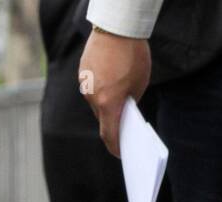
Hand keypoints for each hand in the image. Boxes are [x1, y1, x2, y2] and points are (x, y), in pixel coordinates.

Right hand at [78, 27, 150, 156]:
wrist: (116, 27)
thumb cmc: (133, 55)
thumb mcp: (139, 83)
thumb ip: (129, 101)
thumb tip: (122, 109)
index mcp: (108, 104)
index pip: (110, 135)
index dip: (116, 147)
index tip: (120, 154)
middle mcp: (93, 98)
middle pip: (102, 118)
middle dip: (113, 122)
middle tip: (124, 127)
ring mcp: (85, 85)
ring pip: (96, 102)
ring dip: (107, 104)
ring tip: (119, 99)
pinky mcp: (82, 73)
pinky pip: (92, 88)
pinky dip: (101, 89)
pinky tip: (111, 82)